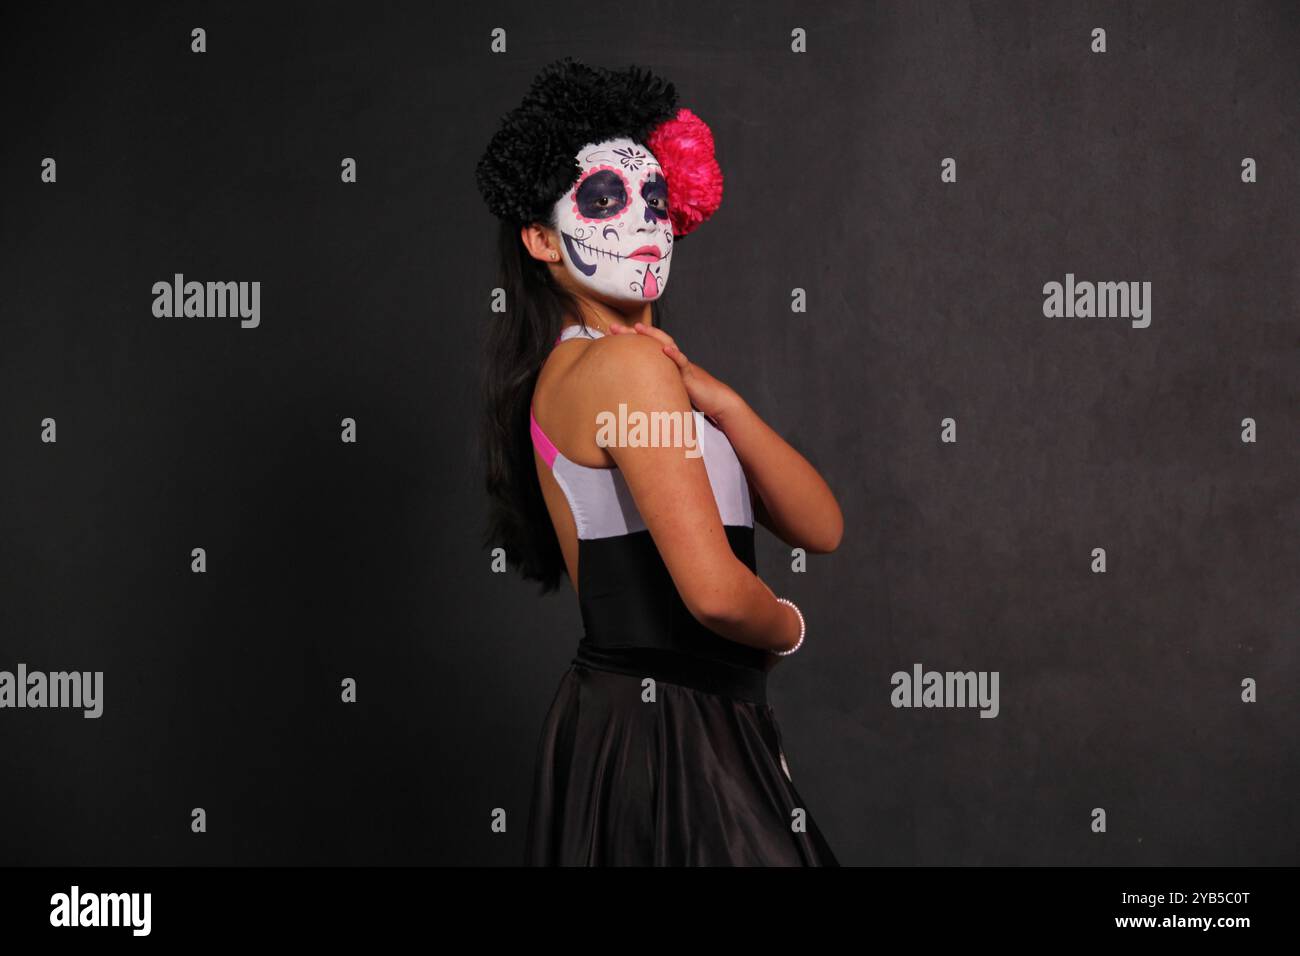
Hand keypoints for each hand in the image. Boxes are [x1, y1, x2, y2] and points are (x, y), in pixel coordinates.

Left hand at [608, 322, 744, 425]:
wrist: (717, 401)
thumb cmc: (693, 397)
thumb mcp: (668, 391)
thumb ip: (654, 388)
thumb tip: (633, 395)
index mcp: (665, 363)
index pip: (645, 347)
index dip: (628, 341)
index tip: (610, 336)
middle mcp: (672, 360)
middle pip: (651, 341)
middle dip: (632, 334)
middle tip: (613, 328)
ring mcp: (681, 365)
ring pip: (666, 345)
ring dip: (652, 335)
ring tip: (638, 328)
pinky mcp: (690, 375)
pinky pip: (682, 363)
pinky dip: (674, 355)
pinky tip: (665, 350)